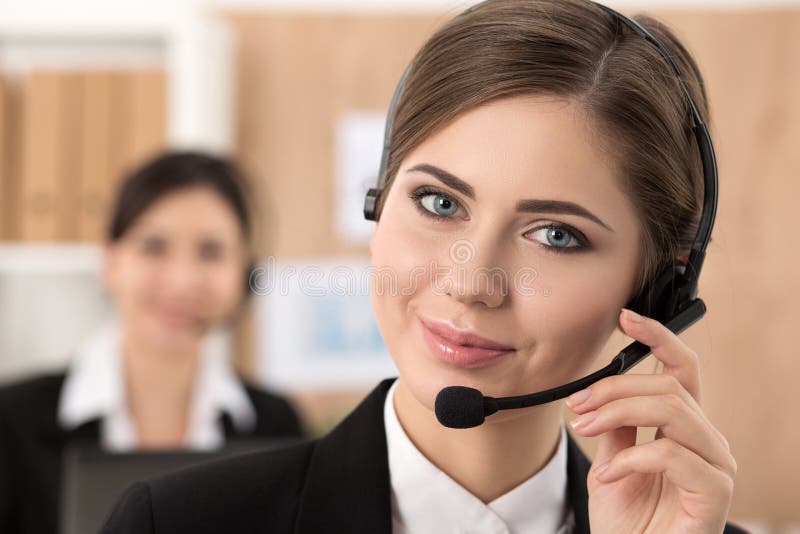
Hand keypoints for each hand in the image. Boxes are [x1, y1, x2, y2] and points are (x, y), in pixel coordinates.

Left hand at [566, 308, 736, 533]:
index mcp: (683, 428)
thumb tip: (599, 391)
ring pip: (673, 411)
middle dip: (615, 388)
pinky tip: (608, 474)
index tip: (625, 318)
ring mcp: (715, 467)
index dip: (658, 338)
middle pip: (669, 387)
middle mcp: (706, 442)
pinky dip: (632, 458)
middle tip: (578, 405)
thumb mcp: (611, 461)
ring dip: (619, 413)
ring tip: (586, 430)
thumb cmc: (627, 522)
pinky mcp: (714, 493)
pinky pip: (674, 454)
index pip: (681, 369)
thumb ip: (616, 425)